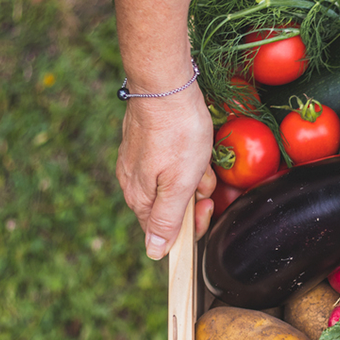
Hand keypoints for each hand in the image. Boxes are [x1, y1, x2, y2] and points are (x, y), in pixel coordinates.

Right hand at [115, 84, 216, 259]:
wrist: (165, 86)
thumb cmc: (177, 135)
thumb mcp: (179, 185)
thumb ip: (166, 221)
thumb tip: (154, 253)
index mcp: (140, 199)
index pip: (166, 233)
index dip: (192, 225)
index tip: (206, 206)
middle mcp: (134, 184)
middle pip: (173, 208)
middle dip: (195, 196)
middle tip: (203, 176)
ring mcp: (138, 164)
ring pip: (176, 184)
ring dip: (194, 175)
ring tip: (198, 156)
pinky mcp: (146, 146)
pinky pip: (172, 164)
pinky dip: (188, 159)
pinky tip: (193, 146)